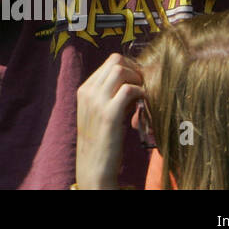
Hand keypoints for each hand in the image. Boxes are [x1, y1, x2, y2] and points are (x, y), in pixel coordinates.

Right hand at [75, 53, 143, 188]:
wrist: (94, 167)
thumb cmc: (102, 142)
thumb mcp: (100, 114)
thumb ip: (110, 97)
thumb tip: (133, 85)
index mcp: (84, 90)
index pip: (109, 62)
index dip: (129, 67)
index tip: (139, 82)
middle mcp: (88, 92)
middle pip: (115, 61)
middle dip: (135, 69)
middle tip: (144, 86)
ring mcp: (96, 102)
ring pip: (120, 70)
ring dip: (137, 79)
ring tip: (143, 95)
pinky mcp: (109, 114)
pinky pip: (129, 90)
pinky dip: (141, 93)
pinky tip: (144, 104)